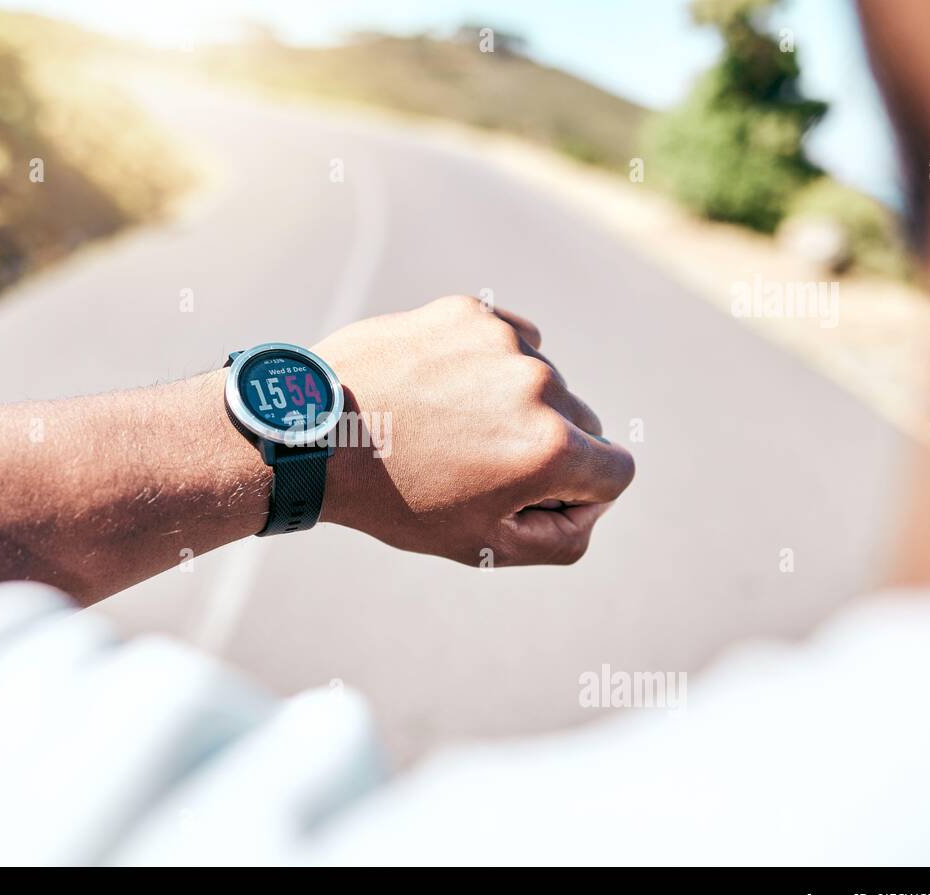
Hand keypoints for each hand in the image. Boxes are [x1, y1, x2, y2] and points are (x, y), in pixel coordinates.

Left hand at [317, 295, 634, 566]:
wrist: (313, 432)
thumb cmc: (393, 497)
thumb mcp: (479, 546)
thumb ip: (560, 539)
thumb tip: (591, 504)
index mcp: (550, 450)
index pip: (616, 471)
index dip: (577, 496)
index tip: (524, 496)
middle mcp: (539, 387)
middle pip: (583, 423)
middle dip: (544, 448)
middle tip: (472, 464)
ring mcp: (504, 342)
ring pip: (544, 381)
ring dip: (512, 404)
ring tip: (445, 425)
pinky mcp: (472, 313)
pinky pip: (511, 341)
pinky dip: (489, 365)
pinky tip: (443, 389)